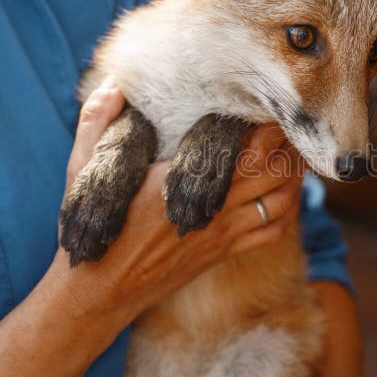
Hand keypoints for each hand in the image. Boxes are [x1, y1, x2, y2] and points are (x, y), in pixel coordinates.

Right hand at [52, 80, 303, 326]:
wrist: (100, 291)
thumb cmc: (95, 227)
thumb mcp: (82, 170)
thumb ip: (96, 123)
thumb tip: (113, 84)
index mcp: (178, 182)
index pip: (240, 150)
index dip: (264, 127)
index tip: (269, 105)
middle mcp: (210, 208)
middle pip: (272, 171)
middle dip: (287, 144)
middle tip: (291, 123)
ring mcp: (221, 233)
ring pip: (280, 201)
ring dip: (294, 176)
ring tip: (294, 153)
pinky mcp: (223, 252)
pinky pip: (272, 233)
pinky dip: (287, 212)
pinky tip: (284, 194)